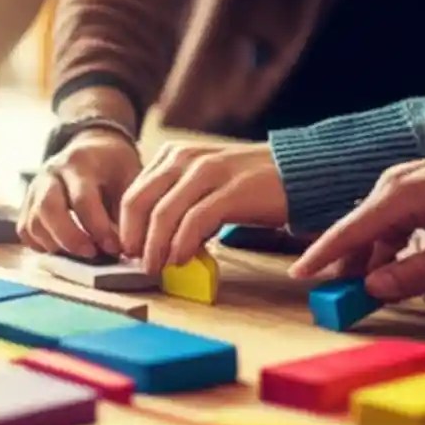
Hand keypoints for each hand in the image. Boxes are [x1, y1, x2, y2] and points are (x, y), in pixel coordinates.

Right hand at [18, 130, 140, 257]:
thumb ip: (126, 209)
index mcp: (79, 162)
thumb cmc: (115, 168)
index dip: (98, 229)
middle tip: (92, 254)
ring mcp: (35, 188)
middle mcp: (51, 172)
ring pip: (33, 223)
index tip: (115, 248)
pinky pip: (26, 231)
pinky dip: (42, 246)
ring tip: (82, 254)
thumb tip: (125, 249)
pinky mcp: (28, 204)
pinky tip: (65, 250)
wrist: (93, 149)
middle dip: (70, 238)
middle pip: (48, 209)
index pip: (82, 200)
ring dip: (57, 245)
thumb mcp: (130, 177)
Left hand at [118, 142, 284, 272]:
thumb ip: (178, 201)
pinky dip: (182, 245)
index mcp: (175, 155)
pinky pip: (194, 222)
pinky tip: (182, 260)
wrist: (299, 173)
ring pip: (162, 214)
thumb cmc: (249, 186)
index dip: (125, 227)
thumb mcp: (205, 184)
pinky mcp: (232, 191)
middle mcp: (186, 158)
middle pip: (138, 202)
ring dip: (154, 248)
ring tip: (155, 269)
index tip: (128, 254)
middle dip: (132, 239)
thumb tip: (152, 241)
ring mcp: (209, 172)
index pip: (133, 193)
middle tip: (135, 264)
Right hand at [289, 115, 424, 300]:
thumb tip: (374, 290)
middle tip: (340, 304)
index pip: (347, 232)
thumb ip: (420, 271)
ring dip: (374, 261)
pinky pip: (395, 223)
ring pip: (378, 230)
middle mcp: (395, 185)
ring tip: (370, 294)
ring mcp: (409, 183)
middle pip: (358, 234)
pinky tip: (404, 268)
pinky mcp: (424, 188)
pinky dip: (392, 248)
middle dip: (346, 268)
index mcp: (399, 196)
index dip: (320, 257)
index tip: (297, 277)